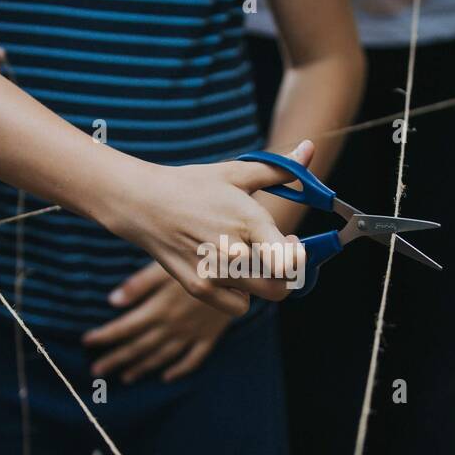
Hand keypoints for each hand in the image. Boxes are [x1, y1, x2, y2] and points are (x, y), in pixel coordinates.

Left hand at [82, 262, 231, 382]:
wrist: (242, 268)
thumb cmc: (200, 260)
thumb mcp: (167, 267)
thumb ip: (139, 285)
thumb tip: (112, 301)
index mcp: (159, 308)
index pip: (125, 327)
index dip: (105, 336)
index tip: (86, 342)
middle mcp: (173, 326)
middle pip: (139, 347)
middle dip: (116, 359)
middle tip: (95, 370)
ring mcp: (192, 334)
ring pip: (162, 357)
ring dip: (142, 368)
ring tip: (124, 378)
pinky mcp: (210, 336)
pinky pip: (192, 359)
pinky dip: (179, 370)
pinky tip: (166, 377)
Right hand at [101, 142, 312, 316]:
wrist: (144, 203)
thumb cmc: (193, 185)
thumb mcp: (236, 172)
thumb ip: (279, 168)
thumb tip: (309, 148)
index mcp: (248, 221)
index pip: (289, 260)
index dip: (299, 255)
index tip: (292, 242)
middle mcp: (232, 251)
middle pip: (281, 285)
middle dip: (287, 272)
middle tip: (276, 253)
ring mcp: (214, 273)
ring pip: (261, 296)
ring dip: (263, 281)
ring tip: (248, 259)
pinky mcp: (199, 288)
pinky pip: (238, 306)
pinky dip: (240, 294)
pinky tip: (231, 273)